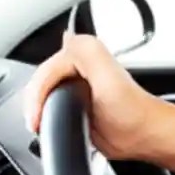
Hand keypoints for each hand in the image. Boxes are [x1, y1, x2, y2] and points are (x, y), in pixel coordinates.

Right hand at [23, 33, 156, 158]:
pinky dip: (43, 116)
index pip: (44, 70)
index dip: (37, 94)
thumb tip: (63, 40)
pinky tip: (47, 125)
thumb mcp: (107, 74)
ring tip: (41, 125)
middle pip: (38, 81)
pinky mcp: (72, 100)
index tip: (37, 116)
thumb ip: (84, 53)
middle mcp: (76, 63)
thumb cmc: (131, 111)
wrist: (140, 135)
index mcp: (83, 50)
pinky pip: (46, 105)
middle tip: (37, 122)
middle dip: (34, 103)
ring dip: (37, 110)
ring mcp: (73, 83)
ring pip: (39, 93)